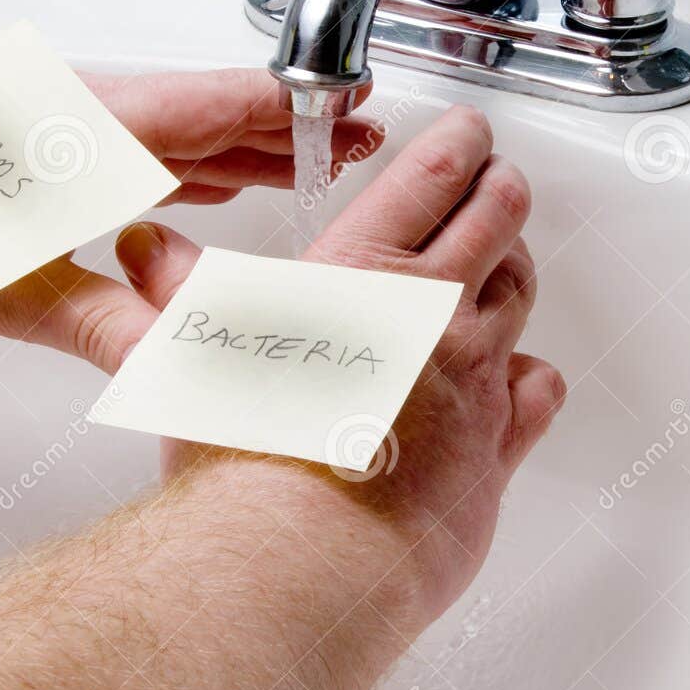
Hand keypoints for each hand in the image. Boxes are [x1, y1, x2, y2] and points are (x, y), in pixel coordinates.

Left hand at [0, 69, 379, 371]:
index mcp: (91, 130)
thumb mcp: (8, 293)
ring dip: (247, 147)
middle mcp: (85, 117)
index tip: (356, 107)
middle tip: (360, 135)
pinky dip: (192, 165)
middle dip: (291, 128)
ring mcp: (65, 130)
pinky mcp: (45, 152)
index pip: (219, 106)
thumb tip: (177, 370)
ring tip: (311, 157)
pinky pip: (142, 151)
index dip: (296, 108)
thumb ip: (106, 327)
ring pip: (179, 132)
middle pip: (212, 114)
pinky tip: (215, 185)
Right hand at [113, 104, 566, 620]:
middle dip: (502, 187)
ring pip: (522, 293)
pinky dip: (530, 370)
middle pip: (500, 219)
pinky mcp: (496, 444)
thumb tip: (150, 250)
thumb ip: (176, 288)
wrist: (296, 558)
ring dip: (514, 266)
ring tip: (499, 263)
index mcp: (364, 271)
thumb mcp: (190, 349)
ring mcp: (474, 378)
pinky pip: (539, 386)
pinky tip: (514, 374)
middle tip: (498, 178)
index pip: (433, 178)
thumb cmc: (244, 457)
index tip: (469, 131)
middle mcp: (432, 313)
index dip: (460, 142)